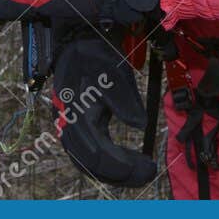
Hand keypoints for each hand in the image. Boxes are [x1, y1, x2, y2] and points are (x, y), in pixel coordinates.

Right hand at [52, 31, 156, 186]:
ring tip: (142, 171)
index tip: (148, 167)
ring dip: (115, 172)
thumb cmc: (97, 57)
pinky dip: (108, 162)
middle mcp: (68, 126)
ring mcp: (70, 128)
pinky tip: (127, 162)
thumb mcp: (115, 73)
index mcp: (76, 114)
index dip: (122, 165)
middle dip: (122, 173)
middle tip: (150, 173)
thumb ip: (124, 99)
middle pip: (92, 163)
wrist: (78, 45)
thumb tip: (140, 125)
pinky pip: (89, 153)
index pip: (97, 151)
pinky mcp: (77, 127)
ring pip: (88, 162)